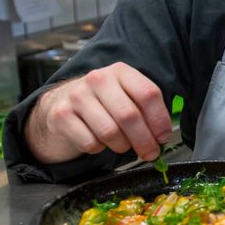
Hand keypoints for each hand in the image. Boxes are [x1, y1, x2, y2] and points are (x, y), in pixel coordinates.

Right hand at [25, 62, 172, 164]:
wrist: (61, 102)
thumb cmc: (102, 102)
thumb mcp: (126, 96)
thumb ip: (145, 111)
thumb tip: (161, 137)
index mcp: (120, 71)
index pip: (148, 94)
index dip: (160, 120)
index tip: (163, 137)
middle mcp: (98, 79)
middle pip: (130, 115)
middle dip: (144, 140)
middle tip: (150, 153)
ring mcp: (77, 96)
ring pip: (110, 132)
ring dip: (121, 146)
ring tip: (122, 145)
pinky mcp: (61, 115)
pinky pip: (90, 143)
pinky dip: (98, 148)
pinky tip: (98, 141)